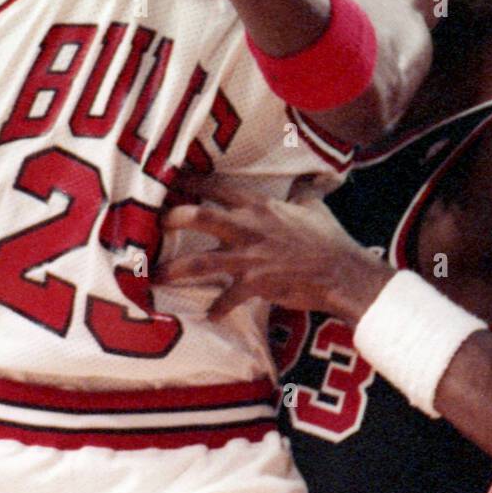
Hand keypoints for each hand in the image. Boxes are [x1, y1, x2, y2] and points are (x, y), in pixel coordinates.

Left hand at [154, 195, 392, 322]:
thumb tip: (314, 177)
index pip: (217, 187)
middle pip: (200, 217)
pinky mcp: (255, 284)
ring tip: (154, 277)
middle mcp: (248, 227)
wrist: (341, 272)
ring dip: (175, 271)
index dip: (190, 182)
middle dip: (172, 218)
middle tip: (150, 224)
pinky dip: (218, 308)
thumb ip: (305, 190)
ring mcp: (249, 257)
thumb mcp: (314, 206)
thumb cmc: (328, 236)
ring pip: (201, 262)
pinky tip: (209, 315)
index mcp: (258, 205)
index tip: (168, 178)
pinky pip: (228, 298)